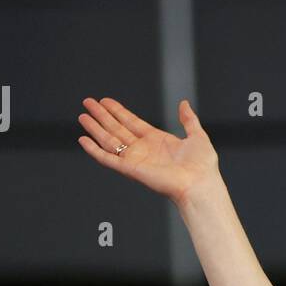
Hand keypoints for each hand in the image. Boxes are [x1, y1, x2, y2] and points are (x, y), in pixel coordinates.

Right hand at [77, 97, 218, 204]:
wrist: (199, 184)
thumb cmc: (203, 167)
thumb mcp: (197, 136)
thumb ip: (189, 120)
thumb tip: (184, 103)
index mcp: (157, 141)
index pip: (132, 122)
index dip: (118, 111)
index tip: (105, 100)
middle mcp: (144, 150)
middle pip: (117, 128)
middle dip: (102, 115)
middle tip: (87, 102)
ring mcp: (136, 160)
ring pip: (110, 141)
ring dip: (95, 128)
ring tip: (82, 116)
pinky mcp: (131, 170)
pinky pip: (108, 159)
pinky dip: (95, 150)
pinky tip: (83, 140)